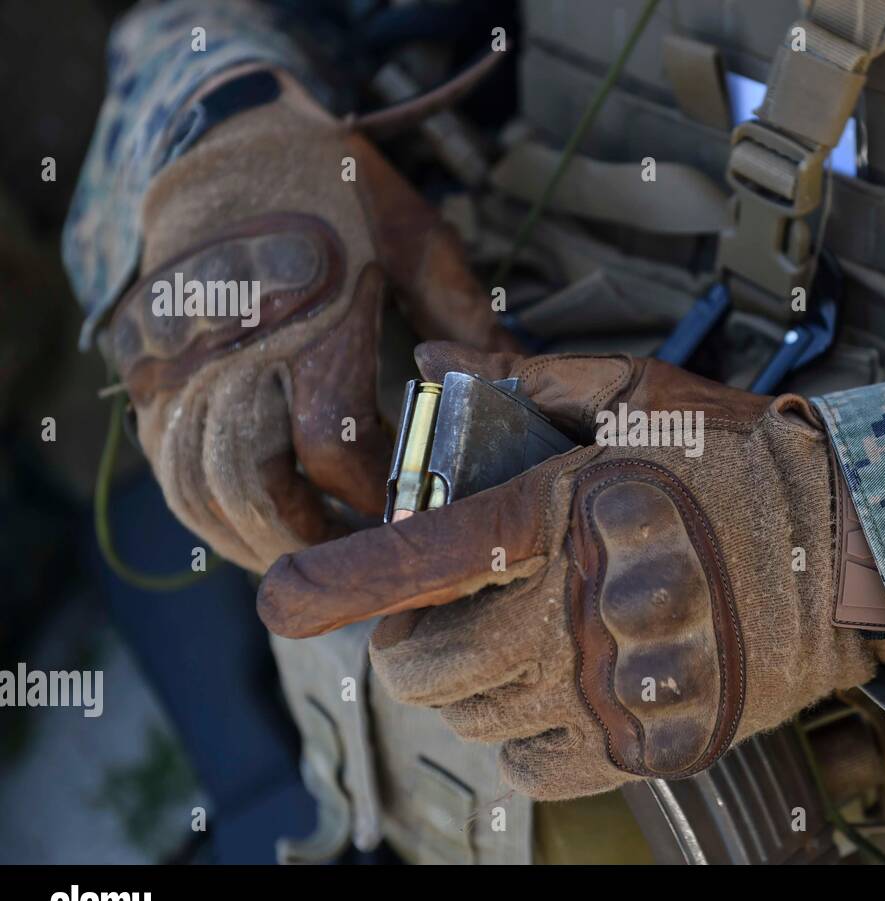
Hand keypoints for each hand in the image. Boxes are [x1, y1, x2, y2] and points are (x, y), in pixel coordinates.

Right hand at [104, 67, 515, 571]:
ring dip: (246, 535)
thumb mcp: (417, 238)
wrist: (225, 131)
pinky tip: (244, 517)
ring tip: (300, 551)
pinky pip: (160, 456)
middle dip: (304, 537)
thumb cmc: (335, 185)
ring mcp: (175, 355)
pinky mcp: (142, 359)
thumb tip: (517, 386)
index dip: (371, 493)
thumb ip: (466, 322)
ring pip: (194, 483)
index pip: (331, 441)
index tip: (407, 510)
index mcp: (314, 312)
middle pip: (252, 483)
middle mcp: (233, 341)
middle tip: (352, 559)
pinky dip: (201, 502)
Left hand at [257, 343, 884, 799]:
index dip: (333, 586)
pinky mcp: (643, 743)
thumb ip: (527, 383)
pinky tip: (544, 694)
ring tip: (497, 647)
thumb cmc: (746, 463)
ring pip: (470, 719)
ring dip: (460, 687)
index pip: (417, 562)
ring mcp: (607, 689)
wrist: (851, 551)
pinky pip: (530, 767)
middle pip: (423, 665)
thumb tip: (433, 363)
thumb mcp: (643, 397)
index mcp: (561, 517)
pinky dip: (513, 736)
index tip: (281, 603)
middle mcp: (572, 613)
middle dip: (405, 642)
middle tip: (436, 613)